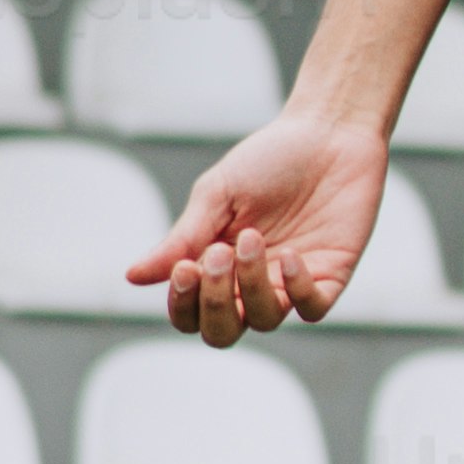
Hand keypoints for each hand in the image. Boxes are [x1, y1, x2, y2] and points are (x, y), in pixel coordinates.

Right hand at [128, 110, 387, 338]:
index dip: (183, 303)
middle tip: (217, 255)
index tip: (185, 266)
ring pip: (263, 321)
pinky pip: (310, 308)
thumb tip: (133, 276)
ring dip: (250, 284)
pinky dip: (297, 290)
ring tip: (252, 238)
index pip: (190, 314)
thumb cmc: (269, 159)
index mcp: (217, 265)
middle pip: (222, 332)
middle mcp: (251, 283)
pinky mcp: (329, 276)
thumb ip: (182, 239)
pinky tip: (291, 255)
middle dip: (214, 303)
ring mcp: (290, 283)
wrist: (329, 131)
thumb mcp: (217, 195)